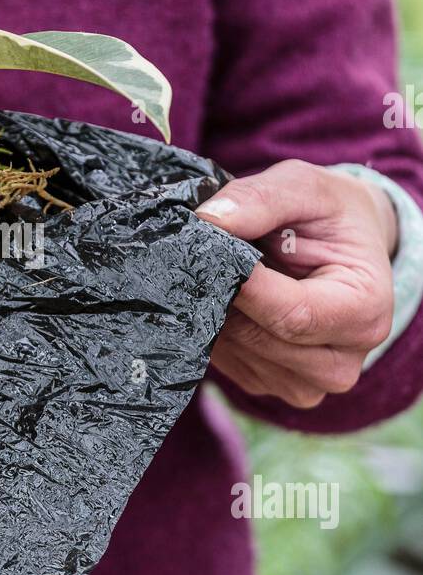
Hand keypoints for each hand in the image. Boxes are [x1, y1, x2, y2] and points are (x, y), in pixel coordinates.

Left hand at [196, 159, 397, 408]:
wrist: (341, 249)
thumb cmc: (328, 217)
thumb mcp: (305, 189)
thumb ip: (261, 199)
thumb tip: (208, 220)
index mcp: (366, 313)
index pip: (292, 314)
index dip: (244, 284)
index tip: (211, 249)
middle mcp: (340, 363)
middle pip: (258, 338)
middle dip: (224, 293)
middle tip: (208, 254)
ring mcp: (304, 384)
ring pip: (235, 351)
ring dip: (215, 309)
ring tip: (227, 272)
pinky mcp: (268, 386)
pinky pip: (224, 361)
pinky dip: (213, 326)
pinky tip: (227, 297)